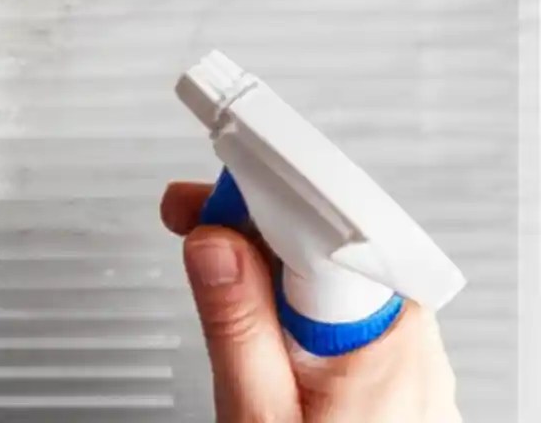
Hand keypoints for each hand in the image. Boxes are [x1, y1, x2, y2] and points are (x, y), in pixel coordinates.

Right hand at [161, 181, 461, 422]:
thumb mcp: (259, 417)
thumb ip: (236, 325)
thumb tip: (214, 244)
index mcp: (385, 338)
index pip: (317, 237)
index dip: (252, 208)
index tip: (200, 200)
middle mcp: (408, 337)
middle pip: (323, 250)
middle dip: (253, 234)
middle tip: (192, 224)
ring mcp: (406, 356)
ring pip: (329, 282)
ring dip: (268, 273)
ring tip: (219, 282)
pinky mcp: (392, 371)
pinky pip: (341, 314)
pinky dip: (292, 308)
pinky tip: (260, 320)